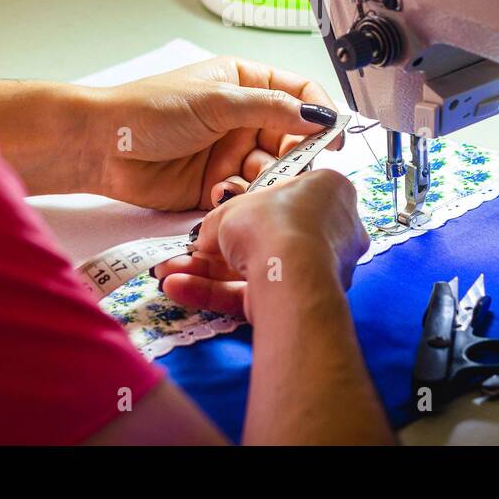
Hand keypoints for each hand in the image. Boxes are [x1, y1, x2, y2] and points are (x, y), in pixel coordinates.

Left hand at [86, 56, 343, 210]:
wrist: (101, 147)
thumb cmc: (148, 109)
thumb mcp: (217, 100)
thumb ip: (270, 108)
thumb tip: (318, 114)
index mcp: (244, 83)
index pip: (298, 92)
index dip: (319, 111)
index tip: (332, 133)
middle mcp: (242, 117)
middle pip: (292, 136)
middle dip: (296, 152)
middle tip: (293, 165)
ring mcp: (230, 152)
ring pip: (272, 169)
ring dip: (268, 177)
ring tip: (250, 179)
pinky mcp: (216, 186)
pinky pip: (247, 195)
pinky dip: (244, 196)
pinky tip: (225, 192)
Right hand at [154, 169, 367, 319]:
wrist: (292, 274)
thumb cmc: (272, 221)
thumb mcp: (231, 210)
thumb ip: (217, 224)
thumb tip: (205, 243)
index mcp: (329, 192)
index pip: (285, 198)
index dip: (246, 210)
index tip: (218, 219)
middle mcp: (332, 233)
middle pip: (265, 241)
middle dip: (214, 252)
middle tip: (182, 256)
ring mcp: (319, 272)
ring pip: (254, 272)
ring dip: (206, 275)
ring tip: (167, 276)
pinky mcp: (300, 305)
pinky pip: (254, 296)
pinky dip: (215, 294)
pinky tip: (177, 290)